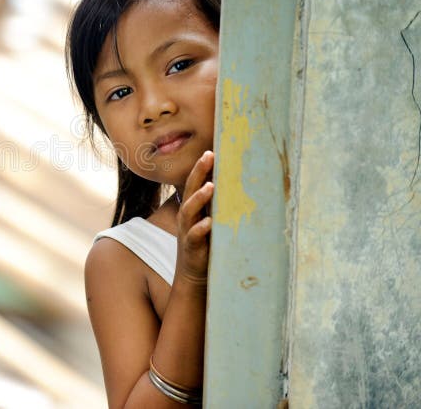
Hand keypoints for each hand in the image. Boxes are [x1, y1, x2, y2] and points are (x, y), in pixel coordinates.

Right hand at [175, 150, 213, 286]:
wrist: (193, 274)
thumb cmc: (206, 244)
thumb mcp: (211, 221)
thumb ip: (218, 206)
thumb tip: (239, 187)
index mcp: (193, 208)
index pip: (195, 182)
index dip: (201, 167)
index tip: (211, 151)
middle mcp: (188, 216)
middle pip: (190, 189)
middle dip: (199, 172)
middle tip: (208, 156)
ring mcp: (187, 230)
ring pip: (190, 210)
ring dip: (199, 197)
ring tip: (210, 186)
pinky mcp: (192, 247)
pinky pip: (195, 235)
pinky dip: (200, 228)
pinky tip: (209, 222)